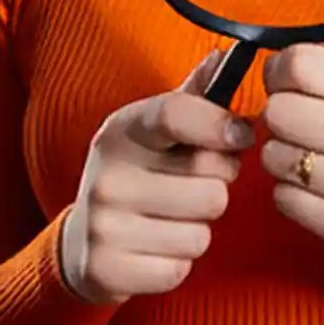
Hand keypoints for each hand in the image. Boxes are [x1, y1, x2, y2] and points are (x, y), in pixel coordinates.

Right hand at [61, 50, 253, 303]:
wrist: (82, 241)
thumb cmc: (137, 174)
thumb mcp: (154, 131)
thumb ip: (193, 97)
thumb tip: (225, 56)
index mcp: (122, 130)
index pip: (178, 114)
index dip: (221, 125)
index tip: (241, 136)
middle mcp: (108, 174)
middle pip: (210, 187)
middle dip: (215, 190)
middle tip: (194, 187)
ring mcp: (104, 223)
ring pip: (200, 233)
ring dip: (198, 230)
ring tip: (172, 219)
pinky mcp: (107, 268)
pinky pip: (180, 267)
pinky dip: (177, 262)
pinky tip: (155, 248)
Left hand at [259, 42, 323, 276]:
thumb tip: (284, 49)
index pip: (300, 65)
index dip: (279, 70)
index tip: (285, 82)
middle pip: (278, 110)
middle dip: (278, 114)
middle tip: (296, 123)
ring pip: (273, 155)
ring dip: (281, 155)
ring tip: (307, 158)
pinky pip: (281, 196)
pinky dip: (289, 191)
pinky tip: (313, 189)